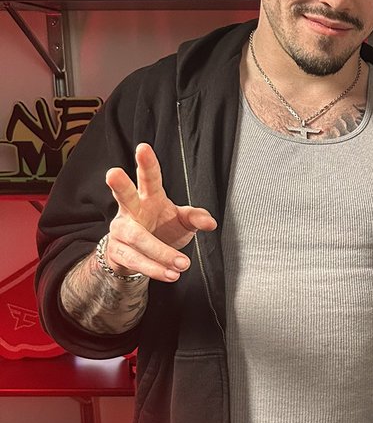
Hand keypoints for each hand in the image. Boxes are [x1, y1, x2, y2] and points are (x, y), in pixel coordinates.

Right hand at [104, 143, 216, 281]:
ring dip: (160, 252)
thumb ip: (196, 218)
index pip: (149, 178)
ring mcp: (122, 231)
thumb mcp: (182, 221)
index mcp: (148, 197)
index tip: (143, 148)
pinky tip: (170, 274)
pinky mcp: (119, 252)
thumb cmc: (162, 229)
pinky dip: (155, 268)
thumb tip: (210, 222)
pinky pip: (135, 260)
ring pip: (136, 237)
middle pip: (123, 196)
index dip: (147, 164)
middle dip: (119, 184)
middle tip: (113, 172)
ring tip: (183, 264)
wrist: (141, 255)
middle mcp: (130, 210)